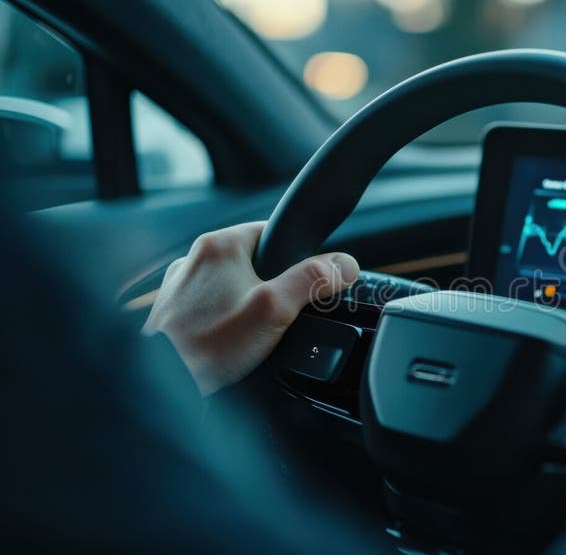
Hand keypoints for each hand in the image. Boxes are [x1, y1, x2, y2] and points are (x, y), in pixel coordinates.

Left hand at [143, 222, 359, 395]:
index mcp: (219, 244)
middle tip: (280, 319)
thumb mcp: (275, 310)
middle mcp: (193, 258)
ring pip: (231, 287)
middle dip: (272, 288)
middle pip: (254, 262)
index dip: (297, 257)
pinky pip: (211, 308)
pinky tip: (229, 346)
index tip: (306, 284)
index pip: (272, 232)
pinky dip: (224, 323)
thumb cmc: (208, 347)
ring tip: (253, 337)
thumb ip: (313, 281)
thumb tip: (346, 264)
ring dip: (247, 307)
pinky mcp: (171, 313)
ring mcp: (179, 286)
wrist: (162, 389)